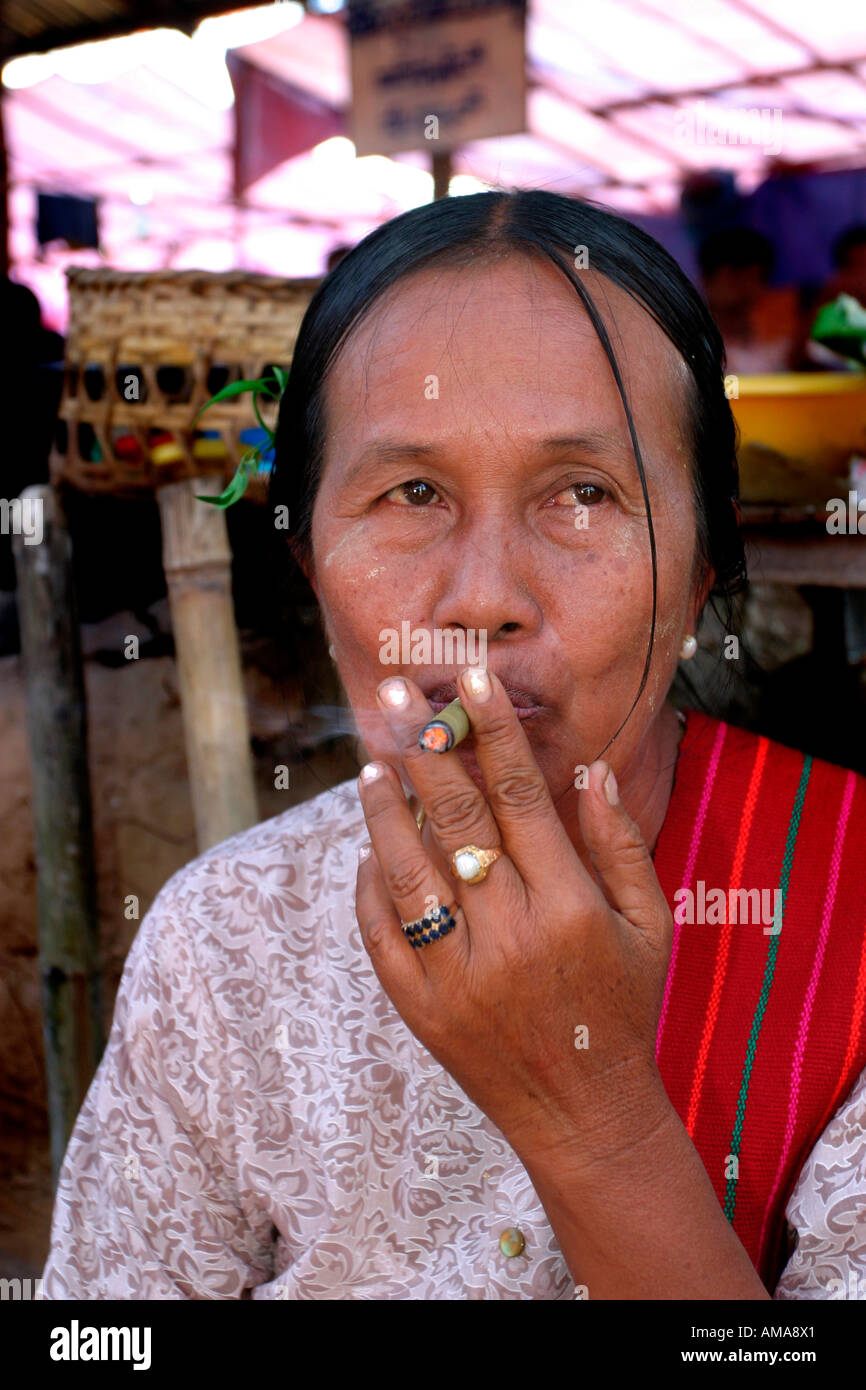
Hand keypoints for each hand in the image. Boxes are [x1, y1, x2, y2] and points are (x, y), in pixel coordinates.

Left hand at [355, 666, 675, 1168]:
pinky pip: (381, 933)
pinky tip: (370, 849)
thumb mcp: (649, 925)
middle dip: (424, 747)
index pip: (521, 797)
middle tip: (396, 694)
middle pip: (455, 821)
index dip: (493, 731)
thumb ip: (621, 846)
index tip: (471, 678)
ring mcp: (459, 975)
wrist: (584, 1112)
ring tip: (371, 763)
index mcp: (569, 907)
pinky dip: (370, 886)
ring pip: (406, 872)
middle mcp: (510, 935)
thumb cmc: (623, 1007)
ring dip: (384, 811)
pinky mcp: (420, 1009)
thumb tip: (590, 769)